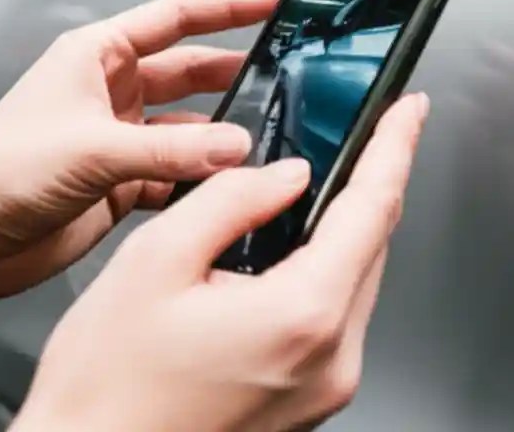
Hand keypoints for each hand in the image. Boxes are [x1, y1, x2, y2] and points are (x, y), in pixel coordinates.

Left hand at [0, 0, 280, 298]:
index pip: (178, 16)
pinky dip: (202, 183)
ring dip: (222, 140)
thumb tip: (236, 146)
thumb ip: (170, 151)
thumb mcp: (91, 151)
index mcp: (95, 56)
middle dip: (237, 75)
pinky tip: (228, 189)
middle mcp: (109, 92)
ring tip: (265, 146)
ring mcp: (117, 139)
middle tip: (290, 79)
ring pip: (190, 130)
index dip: (230, 6)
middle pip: (192, 72)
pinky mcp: (119, 185)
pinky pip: (178, 175)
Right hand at [12, 93, 429, 431]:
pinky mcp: (306, 404)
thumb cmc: (105, 388)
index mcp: (302, 316)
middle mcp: (330, 360)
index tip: (408, 111)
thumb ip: (231, 200)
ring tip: (312, 191)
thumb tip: (285, 174)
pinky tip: (287, 256)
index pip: (373, 209)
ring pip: (355, 283)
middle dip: (367, 185)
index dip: (395, 147)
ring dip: (342, 232)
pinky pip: (334, 321)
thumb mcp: (155, 261)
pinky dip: (321, 277)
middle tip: (358, 135)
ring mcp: (323, 389)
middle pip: (372, 248)